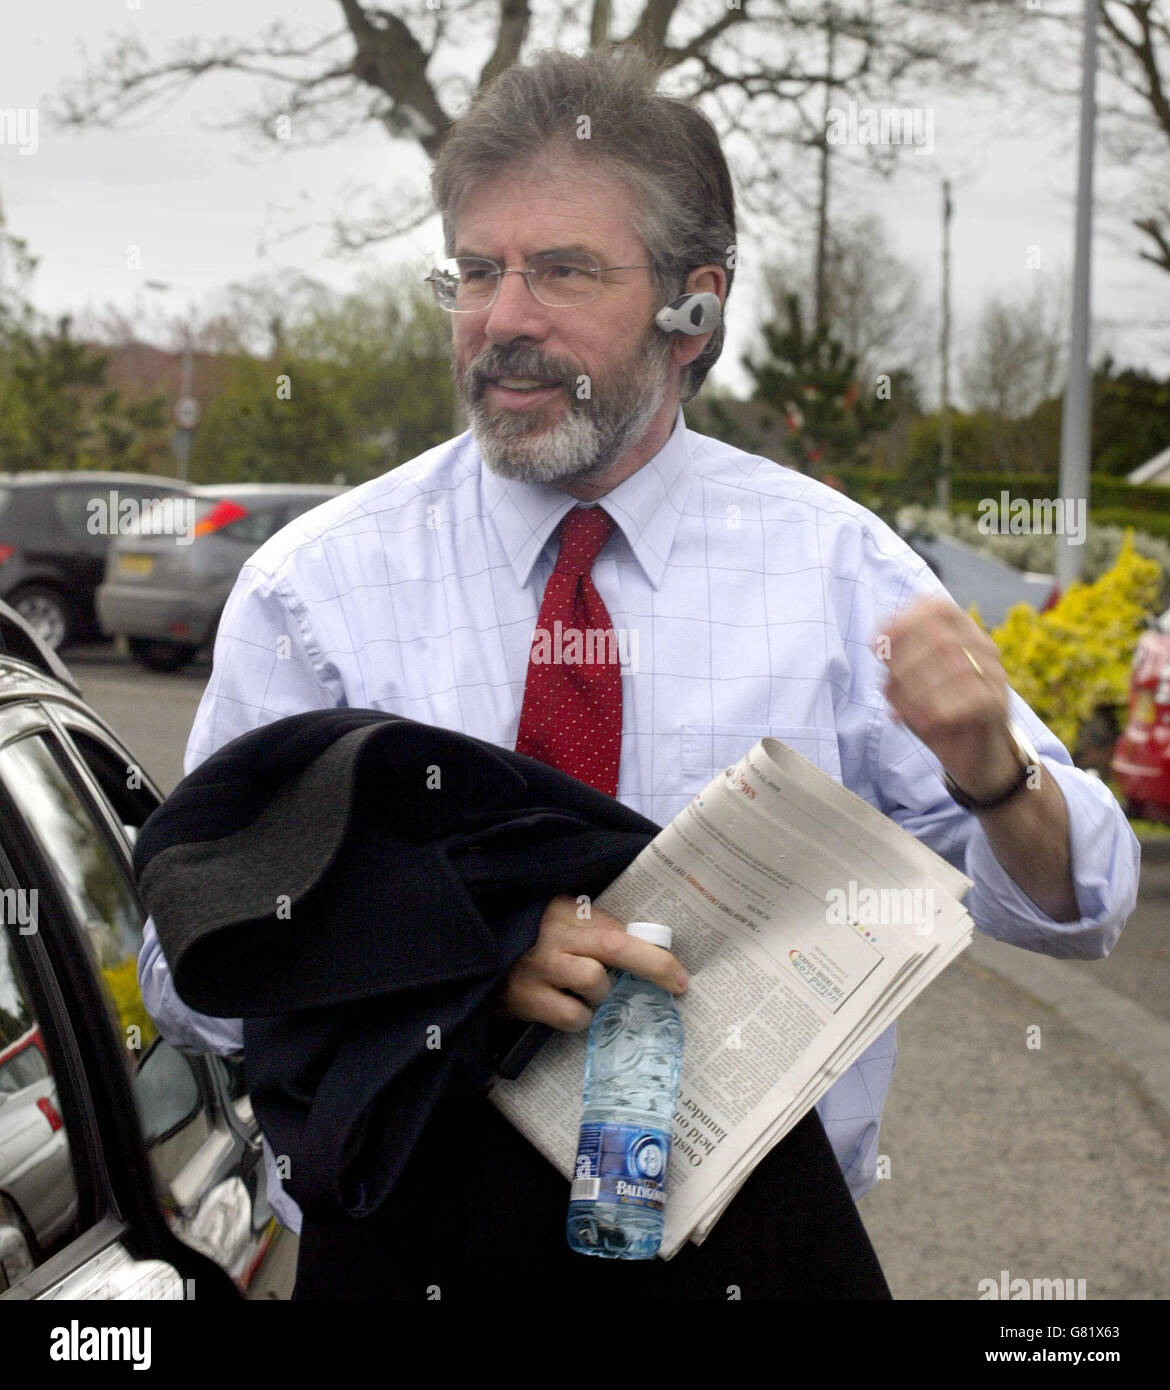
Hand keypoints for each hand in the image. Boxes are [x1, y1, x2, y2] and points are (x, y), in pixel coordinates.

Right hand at [492, 894, 687, 1031]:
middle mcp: (553, 934)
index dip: (651, 950)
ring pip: (595, 981)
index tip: (676, 971)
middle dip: (653, 965)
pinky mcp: (525, 998)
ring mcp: (539, 966)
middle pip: (615, 945)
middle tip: (677, 984)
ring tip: (594, 997)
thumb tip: (644, 946)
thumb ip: (593, 928)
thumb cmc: (527, 944)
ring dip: (604, 996)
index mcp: (564, 910)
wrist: (470, 962)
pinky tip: (573, 1011)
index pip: (616, 926)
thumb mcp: (557, 922)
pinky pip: (573, 1015)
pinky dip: (582, 1018)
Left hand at [878, 597, 1019, 800]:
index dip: (904, 621)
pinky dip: (941, 710)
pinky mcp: (999, 706)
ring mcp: (995, 676)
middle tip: (890, 686)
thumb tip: (879, 644)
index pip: (938, 609)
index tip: (878, 646)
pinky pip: (974, 698)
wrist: (972, 758)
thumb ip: (893, 667)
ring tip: (902, 712)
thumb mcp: (906, 690)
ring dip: (919, 690)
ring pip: (957, 667)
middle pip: (942, 638)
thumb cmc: (936, 715)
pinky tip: (924, 724)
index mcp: (960, 634)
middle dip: (906, 662)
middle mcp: (983, 649)